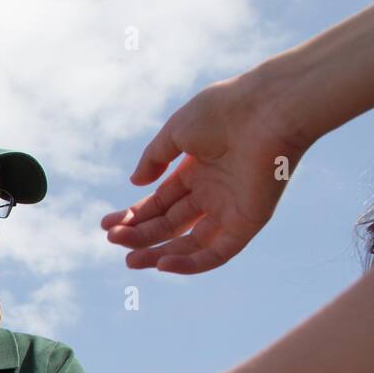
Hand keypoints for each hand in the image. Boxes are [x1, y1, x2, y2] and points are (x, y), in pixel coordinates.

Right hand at [101, 73, 307, 273]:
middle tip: (113, 241)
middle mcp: (213, 192)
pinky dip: (191, 263)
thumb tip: (135, 184)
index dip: (134, 215)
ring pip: (190, 243)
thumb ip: (154, 158)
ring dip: (159, 253)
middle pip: (170, 224)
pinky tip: (163, 263)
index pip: (160, 202)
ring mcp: (230, 210)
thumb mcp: (176, 131)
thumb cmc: (223, 111)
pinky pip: (217, 253)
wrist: (267, 109)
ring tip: (130, 260)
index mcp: (197, 170)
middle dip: (141, 234)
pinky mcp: (247, 223)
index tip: (107, 225)